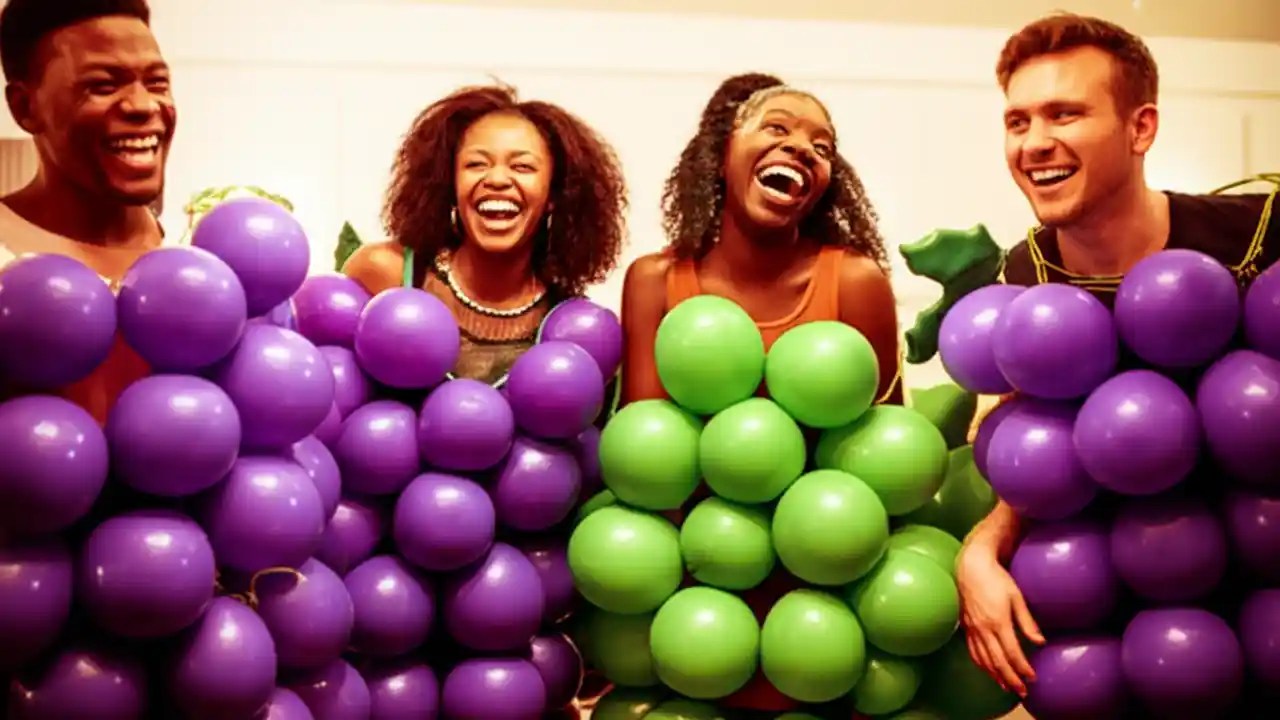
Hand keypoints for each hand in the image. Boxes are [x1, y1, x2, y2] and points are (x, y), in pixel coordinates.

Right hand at [956, 543, 1043, 695]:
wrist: (970, 566)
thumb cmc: (996, 578)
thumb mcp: (1016, 596)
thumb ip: (1027, 621)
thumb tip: (1040, 641)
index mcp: (998, 621)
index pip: (1012, 652)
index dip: (1023, 668)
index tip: (1032, 678)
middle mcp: (983, 628)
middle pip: (997, 661)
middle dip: (1011, 678)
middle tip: (1022, 691)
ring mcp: (972, 629)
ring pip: (983, 659)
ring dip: (995, 675)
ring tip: (1006, 686)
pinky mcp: (965, 626)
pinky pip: (973, 651)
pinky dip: (981, 664)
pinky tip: (988, 670)